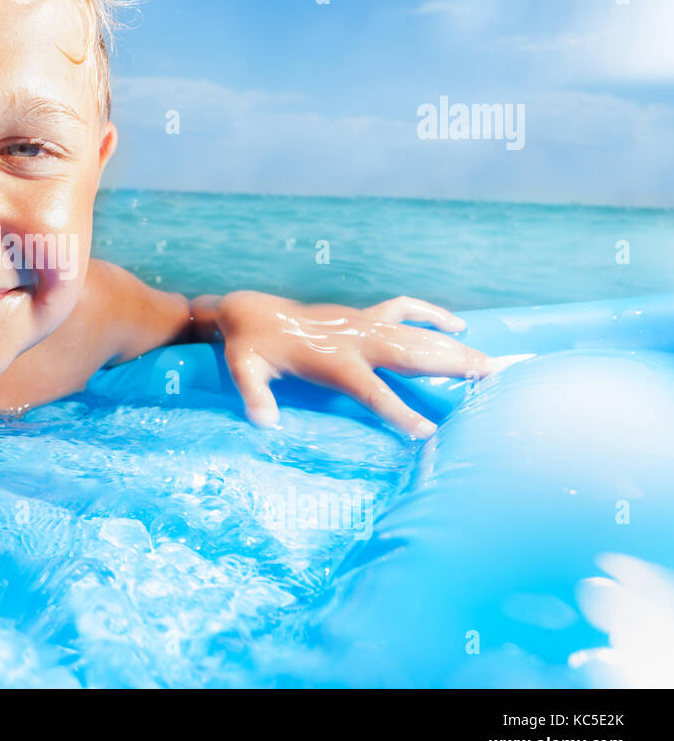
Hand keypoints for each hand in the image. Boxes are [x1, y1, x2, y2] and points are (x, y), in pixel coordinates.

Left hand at [200, 291, 500, 437]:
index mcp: (333, 362)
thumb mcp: (245, 373)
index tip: (427, 432)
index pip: (373, 391)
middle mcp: (355, 340)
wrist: (249, 312)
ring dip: (455, 346)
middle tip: (495, 379)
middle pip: (413, 355)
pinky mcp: (363, 314)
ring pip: (418, 334)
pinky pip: (405, 309)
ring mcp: (362, 324)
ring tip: (494, 362)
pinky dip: (432, 314)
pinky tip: (459, 325)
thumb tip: (264, 422)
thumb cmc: (250, 348)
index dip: (400, 411)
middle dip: (454, 367)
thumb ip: (255, 396)